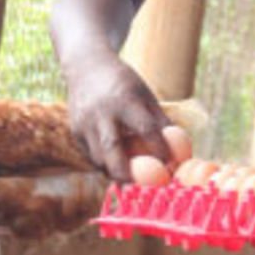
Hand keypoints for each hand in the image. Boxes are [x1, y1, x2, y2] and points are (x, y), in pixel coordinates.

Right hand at [63, 51, 171, 181]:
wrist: (86, 66)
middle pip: (112, 149)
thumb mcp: (144, 94)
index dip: (159, 149)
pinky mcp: (75, 131)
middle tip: (141, 189)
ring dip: (114, 172)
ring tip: (130, 181)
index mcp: (124, 99)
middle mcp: (101, 112)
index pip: (145, 129)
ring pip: (98, 158)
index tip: (170, 165)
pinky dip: (104, 164)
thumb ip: (160, 121)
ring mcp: (84, 122)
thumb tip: (180, 151)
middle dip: (125, 173)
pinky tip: (116, 168)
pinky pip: (91, 155)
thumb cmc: (123, 83)